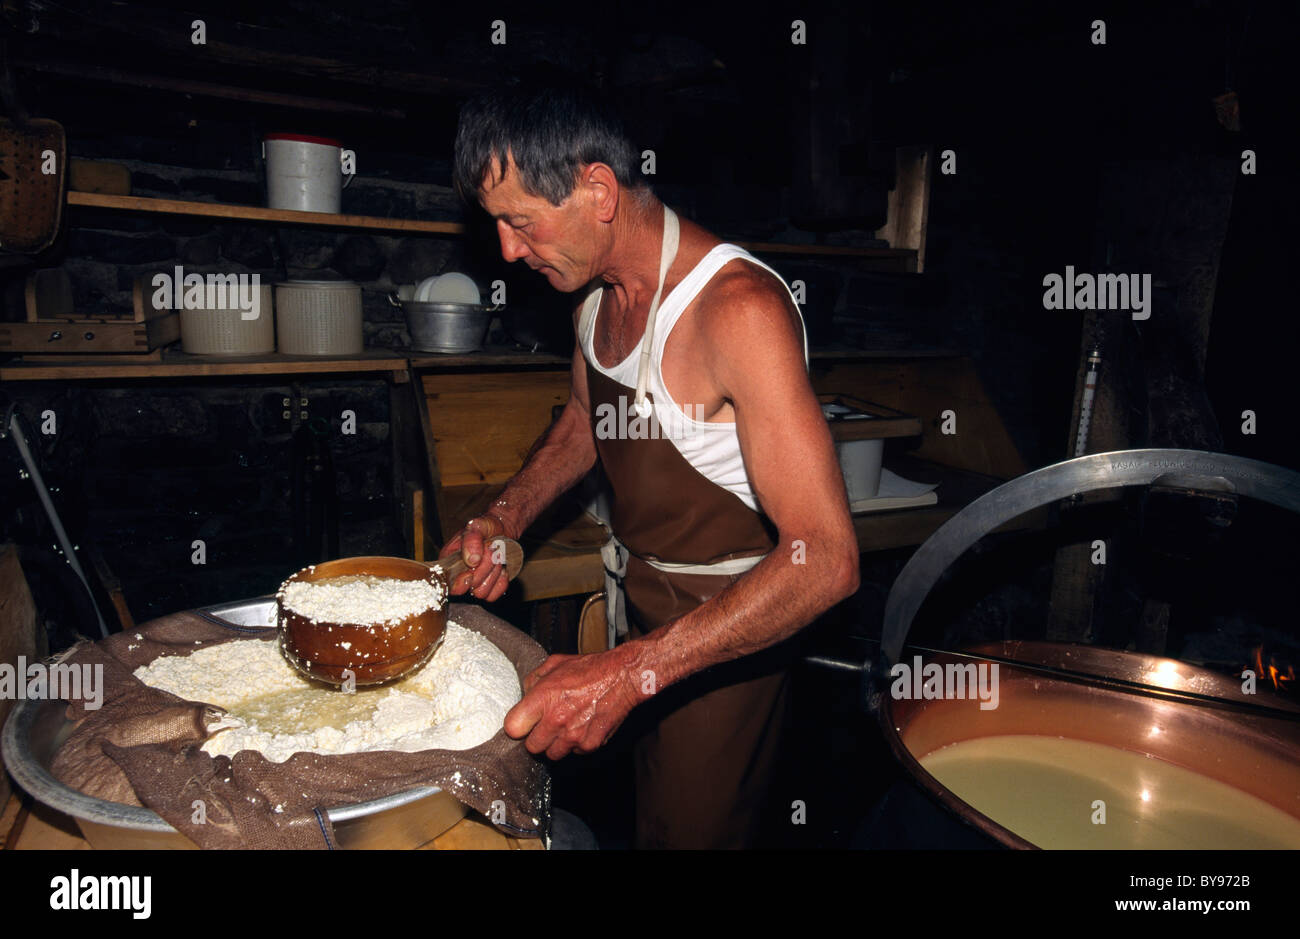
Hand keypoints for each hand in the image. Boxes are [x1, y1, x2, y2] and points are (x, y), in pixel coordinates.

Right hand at [438, 514, 511, 601]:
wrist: (501, 530)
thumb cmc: (484, 528)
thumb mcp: (477, 526)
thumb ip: (471, 540)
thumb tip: (471, 560)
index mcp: (448, 562)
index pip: (450, 584)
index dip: (463, 578)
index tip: (474, 564)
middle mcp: (458, 577)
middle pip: (471, 587)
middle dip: (485, 567)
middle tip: (490, 551)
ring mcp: (473, 585)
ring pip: (482, 593)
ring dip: (493, 573)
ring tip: (496, 557)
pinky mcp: (488, 589)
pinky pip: (494, 594)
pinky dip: (501, 580)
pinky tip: (500, 568)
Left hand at [504, 645, 646, 759]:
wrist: (621, 677)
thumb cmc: (589, 669)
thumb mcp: (554, 664)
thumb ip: (533, 681)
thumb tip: (524, 697)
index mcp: (543, 698)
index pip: (512, 728)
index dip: (517, 725)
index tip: (523, 722)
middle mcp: (556, 719)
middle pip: (531, 747)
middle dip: (536, 737)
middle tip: (546, 725)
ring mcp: (573, 735)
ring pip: (552, 754)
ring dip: (556, 743)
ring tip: (566, 726)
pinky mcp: (589, 745)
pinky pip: (574, 752)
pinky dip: (576, 744)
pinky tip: (582, 727)